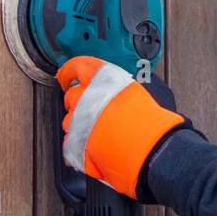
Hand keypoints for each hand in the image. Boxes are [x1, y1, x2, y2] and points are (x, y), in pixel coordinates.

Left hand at [58, 56, 187, 200]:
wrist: (150, 148)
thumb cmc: (150, 122)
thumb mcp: (136, 93)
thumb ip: (116, 88)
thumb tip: (109, 91)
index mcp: (103, 79)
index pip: (77, 66)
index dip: (69, 71)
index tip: (65, 75)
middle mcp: (87, 96)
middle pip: (71, 95)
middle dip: (76, 100)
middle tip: (88, 107)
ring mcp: (78, 120)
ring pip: (68, 119)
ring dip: (77, 123)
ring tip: (96, 130)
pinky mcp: (76, 142)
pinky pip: (69, 141)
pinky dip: (77, 143)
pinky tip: (91, 146)